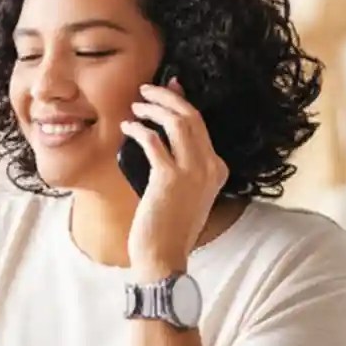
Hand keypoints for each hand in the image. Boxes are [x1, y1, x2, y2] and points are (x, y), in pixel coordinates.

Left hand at [120, 77, 227, 280]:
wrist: (164, 255)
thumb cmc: (169, 226)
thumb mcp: (185, 192)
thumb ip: (182, 165)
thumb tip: (164, 137)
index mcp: (217, 169)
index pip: (202, 125)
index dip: (182, 102)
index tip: (167, 89)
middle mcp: (210, 166)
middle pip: (192, 116)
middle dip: (168, 97)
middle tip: (146, 89)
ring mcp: (193, 172)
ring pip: (177, 122)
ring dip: (154, 108)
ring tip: (136, 105)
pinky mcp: (169, 178)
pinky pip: (153, 141)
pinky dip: (138, 130)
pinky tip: (128, 128)